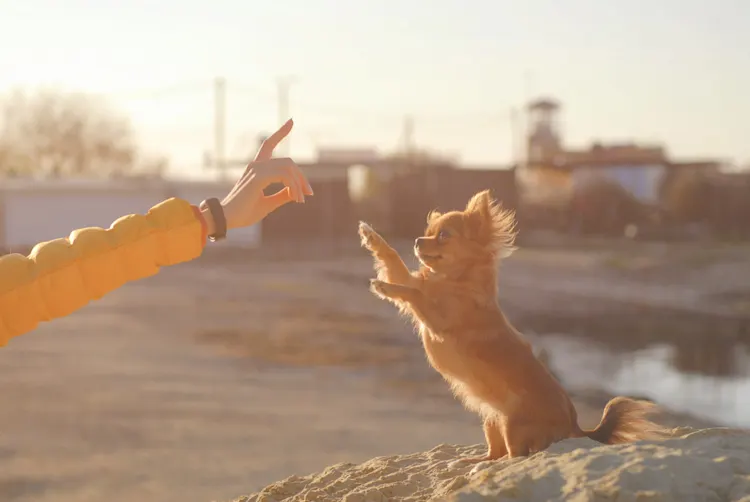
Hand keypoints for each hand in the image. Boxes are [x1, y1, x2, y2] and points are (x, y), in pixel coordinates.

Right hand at [200, 119, 313, 234]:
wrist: (227, 220)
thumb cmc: (244, 213)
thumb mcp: (268, 204)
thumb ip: (282, 196)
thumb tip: (295, 192)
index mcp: (257, 169)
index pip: (268, 144)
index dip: (280, 132)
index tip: (291, 121)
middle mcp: (256, 165)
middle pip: (288, 162)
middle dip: (302, 177)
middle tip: (309, 193)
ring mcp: (256, 169)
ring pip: (288, 168)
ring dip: (299, 185)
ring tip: (301, 200)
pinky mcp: (258, 177)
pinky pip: (284, 176)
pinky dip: (293, 187)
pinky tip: (295, 198)